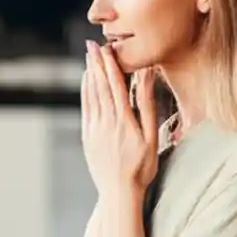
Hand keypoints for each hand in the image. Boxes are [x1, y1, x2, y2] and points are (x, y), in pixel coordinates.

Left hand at [81, 41, 158, 196]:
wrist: (118, 191)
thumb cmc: (142, 167)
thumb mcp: (151, 138)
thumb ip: (148, 108)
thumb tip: (147, 83)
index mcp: (125, 121)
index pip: (116, 86)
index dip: (110, 65)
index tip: (107, 48)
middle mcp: (106, 122)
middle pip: (100, 86)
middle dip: (96, 64)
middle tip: (93, 44)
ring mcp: (94, 129)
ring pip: (91, 95)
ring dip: (89, 74)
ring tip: (88, 56)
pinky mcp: (87, 136)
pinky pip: (85, 108)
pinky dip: (85, 91)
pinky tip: (86, 80)